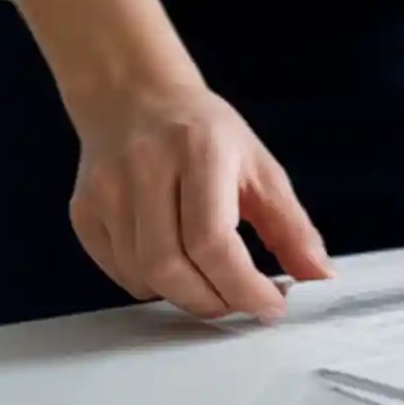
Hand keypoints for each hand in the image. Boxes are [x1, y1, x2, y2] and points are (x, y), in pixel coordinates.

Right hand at [68, 85, 333, 320]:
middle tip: (241, 301)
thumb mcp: (261, 169)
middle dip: (214, 300)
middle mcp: (144, 167)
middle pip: (171, 267)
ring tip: (212, 282)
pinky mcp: (83, 210)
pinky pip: (119, 273)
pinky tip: (176, 265)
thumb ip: (293, 227)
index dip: (243, 286)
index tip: (270, 306)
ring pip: (143, 276)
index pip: (212, 241)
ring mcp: (105, 190)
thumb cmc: (205, 135)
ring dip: (186, 296)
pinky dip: (154, 285)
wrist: (133, 98)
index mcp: (198, 151)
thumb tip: (320, 278)